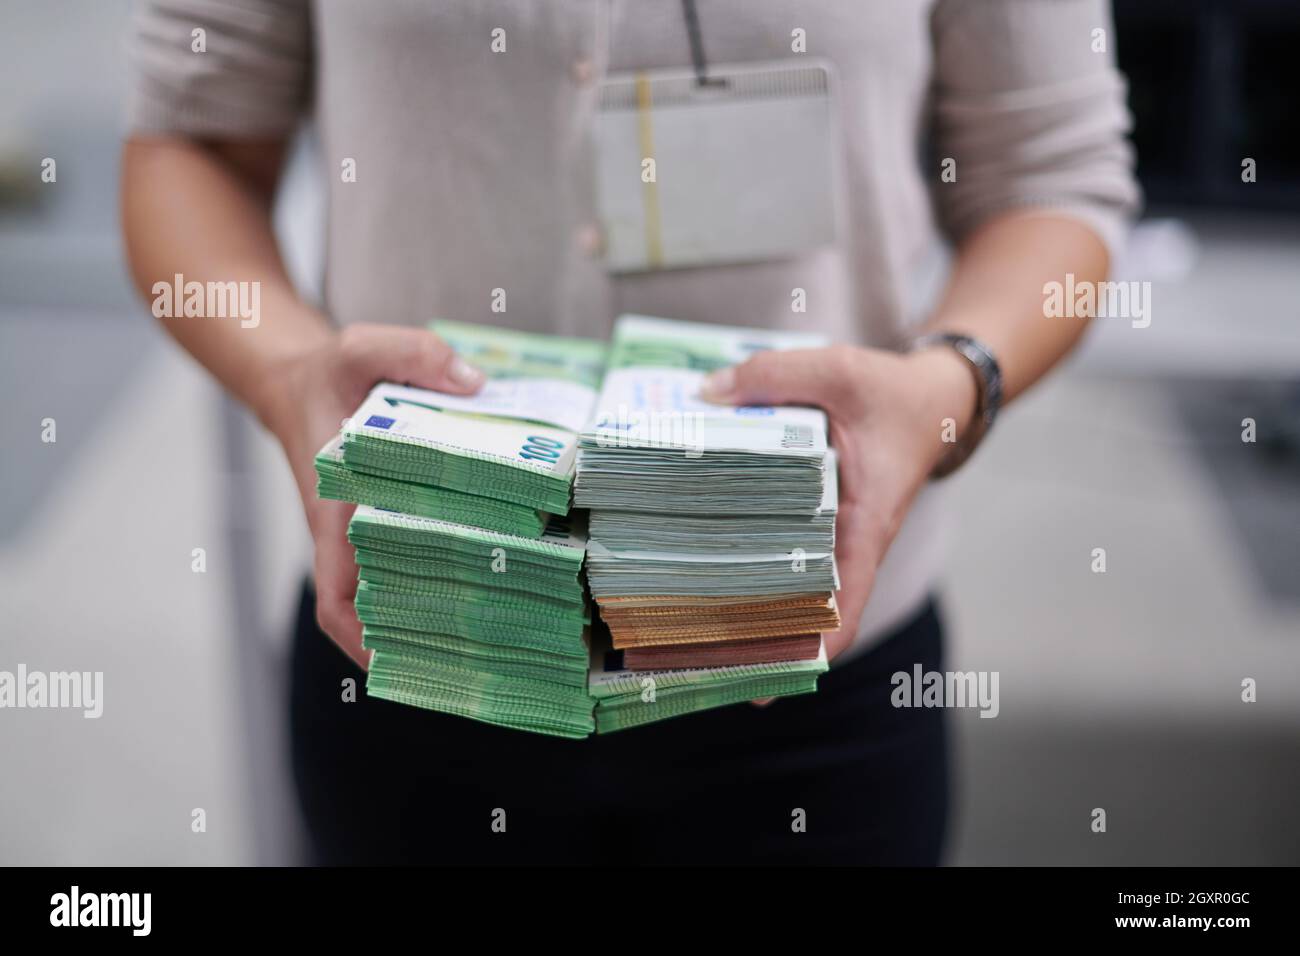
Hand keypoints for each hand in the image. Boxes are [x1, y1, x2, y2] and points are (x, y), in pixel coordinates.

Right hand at [260, 323, 484, 668]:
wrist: (303, 379)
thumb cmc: (328, 373)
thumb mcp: (360, 346)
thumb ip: (413, 353)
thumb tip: (474, 383)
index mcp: (336, 507)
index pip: (334, 592)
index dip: (358, 636)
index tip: (389, 662)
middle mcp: (355, 530)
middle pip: (381, 605)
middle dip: (420, 636)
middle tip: (482, 655)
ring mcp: (376, 528)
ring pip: (405, 584)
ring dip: (442, 610)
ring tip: (504, 634)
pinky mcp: (398, 514)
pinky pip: (422, 551)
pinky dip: (452, 567)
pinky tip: (502, 570)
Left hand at [699, 344, 975, 662]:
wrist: (931, 399)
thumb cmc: (894, 395)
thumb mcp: (840, 370)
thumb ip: (776, 375)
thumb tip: (708, 395)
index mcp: (864, 523)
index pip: (844, 605)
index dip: (811, 649)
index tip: (770, 679)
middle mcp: (846, 543)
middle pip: (803, 611)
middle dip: (758, 639)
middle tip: (697, 657)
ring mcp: (829, 536)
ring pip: (787, 588)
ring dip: (745, 607)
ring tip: (684, 628)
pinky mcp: (812, 521)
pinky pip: (779, 553)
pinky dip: (746, 563)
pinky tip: (695, 558)